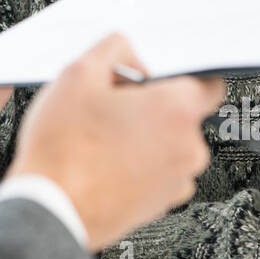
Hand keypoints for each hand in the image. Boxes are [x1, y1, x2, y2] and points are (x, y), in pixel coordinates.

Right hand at [3, 32, 225, 251]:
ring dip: (144, 138)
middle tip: (111, 107)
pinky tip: (104, 162)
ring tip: (101, 138)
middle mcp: (188, 148)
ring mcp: (176, 181)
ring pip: (170, 145)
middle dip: (151, 107)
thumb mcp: (78, 74)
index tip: (154, 81)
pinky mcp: (160, 205)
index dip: (178, 76)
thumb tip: (130, 57)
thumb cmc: (63, 150)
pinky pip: (158, 173)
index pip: (209, 82)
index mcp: (177, 110)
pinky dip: (139, 166)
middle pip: (182, 115)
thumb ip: (114, 49)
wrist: (50, 209)